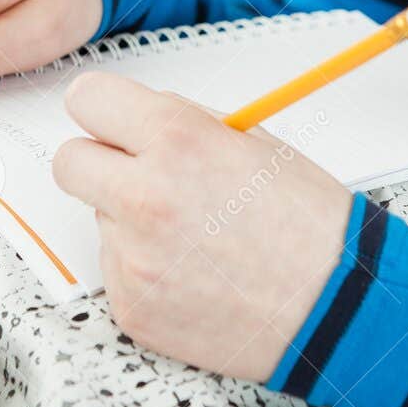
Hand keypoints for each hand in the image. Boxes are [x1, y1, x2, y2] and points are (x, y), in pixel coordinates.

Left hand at [52, 72, 353, 380]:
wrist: (338, 307)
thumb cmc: (308, 223)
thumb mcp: (255, 142)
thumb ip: (183, 123)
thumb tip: (133, 119)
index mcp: (177, 139)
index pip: (86, 99)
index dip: (103, 111)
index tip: (114, 124)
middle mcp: (144, 195)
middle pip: (69, 162)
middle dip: (99, 164)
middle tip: (141, 178)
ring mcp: (133, 257)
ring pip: (100, 219)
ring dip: (130, 222)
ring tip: (195, 240)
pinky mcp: (131, 306)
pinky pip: (115, 270)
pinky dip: (145, 270)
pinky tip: (193, 276)